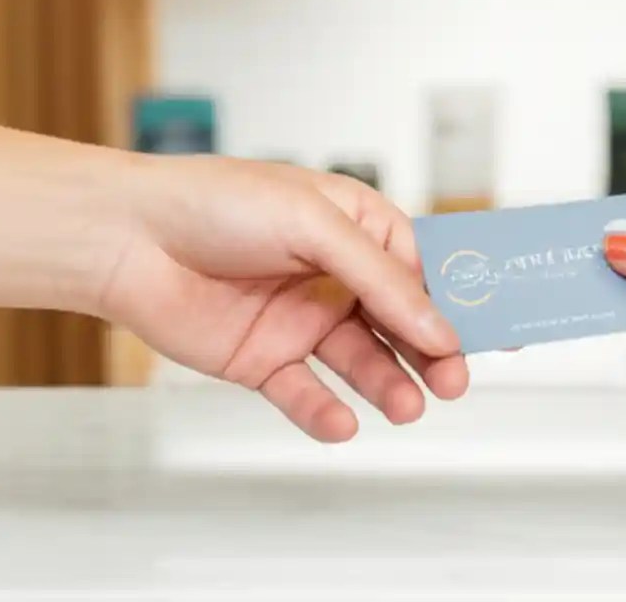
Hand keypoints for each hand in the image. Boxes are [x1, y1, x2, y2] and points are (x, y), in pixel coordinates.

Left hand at [98, 156, 463, 441]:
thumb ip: (381, 281)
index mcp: (356, 228)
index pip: (424, 269)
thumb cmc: (217, 204)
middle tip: (455, 381)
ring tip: (407, 406)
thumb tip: (439, 329)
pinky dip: (326, 411)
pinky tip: (342, 422)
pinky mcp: (265, 359)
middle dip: (434, 353)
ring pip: (364, 361)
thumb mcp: (314, 225)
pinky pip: (307, 392)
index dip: (463, 300)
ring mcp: (303, 319)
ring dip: (389, 385)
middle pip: (403, 323)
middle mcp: (336, 276)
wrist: (124, 239)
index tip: (500, 330)